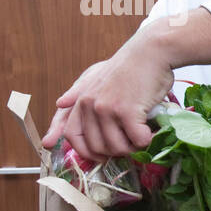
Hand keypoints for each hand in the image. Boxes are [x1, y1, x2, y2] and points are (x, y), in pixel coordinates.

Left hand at [41, 34, 174, 160]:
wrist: (151, 52)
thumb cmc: (128, 66)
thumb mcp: (97, 77)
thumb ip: (78, 93)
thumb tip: (59, 104)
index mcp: (81, 100)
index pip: (72, 135)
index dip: (84, 151)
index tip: (98, 158)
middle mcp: (90, 106)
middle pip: (97, 146)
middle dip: (115, 152)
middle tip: (129, 145)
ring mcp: (107, 109)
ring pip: (117, 147)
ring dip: (132, 148)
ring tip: (141, 137)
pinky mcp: (127, 111)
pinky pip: (137, 140)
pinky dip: (146, 141)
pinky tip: (150, 133)